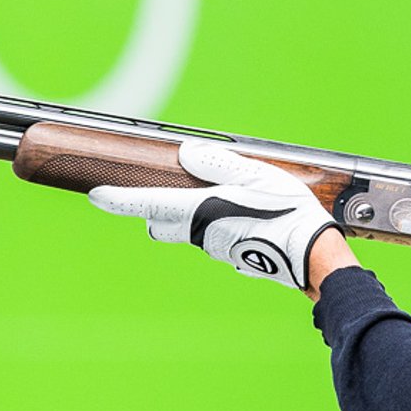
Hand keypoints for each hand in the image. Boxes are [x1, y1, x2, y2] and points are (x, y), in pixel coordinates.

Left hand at [88, 139, 336, 290]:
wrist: (314, 257)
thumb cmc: (288, 213)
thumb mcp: (257, 176)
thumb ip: (219, 164)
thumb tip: (185, 154)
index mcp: (203, 211)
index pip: (150, 204)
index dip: (119, 200)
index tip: (96, 196)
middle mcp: (203, 234)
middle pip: (163, 221)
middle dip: (154, 208)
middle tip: (155, 189)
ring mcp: (217, 249)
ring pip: (188, 229)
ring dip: (191, 214)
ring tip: (221, 196)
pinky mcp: (232, 256)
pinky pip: (213, 237)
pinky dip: (215, 224)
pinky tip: (243, 216)